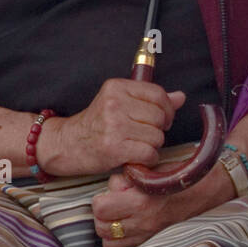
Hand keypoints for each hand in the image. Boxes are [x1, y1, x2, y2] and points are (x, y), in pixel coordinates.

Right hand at [39, 79, 185, 176]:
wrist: (66, 145)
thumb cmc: (96, 125)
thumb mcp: (119, 104)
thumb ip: (150, 99)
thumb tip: (180, 97)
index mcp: (117, 87)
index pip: (158, 94)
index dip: (168, 109)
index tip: (163, 119)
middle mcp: (115, 103)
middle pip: (160, 117)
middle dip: (158, 130)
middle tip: (144, 135)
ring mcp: (114, 125)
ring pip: (157, 136)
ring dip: (152, 145)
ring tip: (136, 145)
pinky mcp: (114, 147)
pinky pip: (149, 153)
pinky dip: (147, 159)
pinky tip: (135, 156)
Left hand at [91, 169, 197, 246]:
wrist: (212, 190)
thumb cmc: (184, 175)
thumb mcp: (154, 169)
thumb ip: (129, 179)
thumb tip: (113, 186)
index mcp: (141, 201)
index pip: (100, 208)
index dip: (101, 199)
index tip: (111, 193)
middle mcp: (143, 223)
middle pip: (102, 228)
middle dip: (103, 215)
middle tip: (113, 205)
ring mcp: (149, 235)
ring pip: (109, 243)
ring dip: (111, 231)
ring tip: (120, 218)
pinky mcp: (155, 242)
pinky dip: (121, 241)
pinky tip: (129, 228)